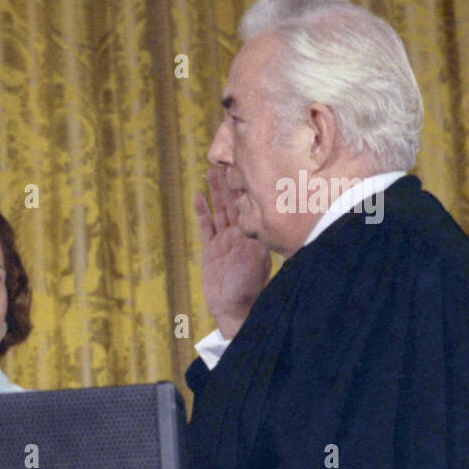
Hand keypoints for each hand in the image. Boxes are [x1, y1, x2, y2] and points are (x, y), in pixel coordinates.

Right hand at [194, 166, 270, 338]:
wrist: (233, 307)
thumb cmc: (249, 288)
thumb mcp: (258, 261)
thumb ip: (259, 241)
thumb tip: (269, 220)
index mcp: (253, 235)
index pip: (251, 205)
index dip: (249, 187)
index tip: (248, 167)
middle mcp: (239, 234)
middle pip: (234, 202)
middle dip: (230, 182)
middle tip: (226, 161)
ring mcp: (224, 240)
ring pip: (219, 209)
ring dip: (216, 191)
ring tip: (211, 171)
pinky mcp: (210, 248)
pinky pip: (206, 226)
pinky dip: (202, 211)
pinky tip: (199, 197)